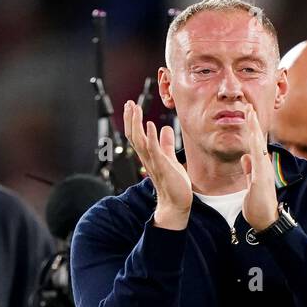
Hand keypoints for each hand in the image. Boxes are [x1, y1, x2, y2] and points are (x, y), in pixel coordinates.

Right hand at [123, 100, 191, 228]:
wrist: (177, 203)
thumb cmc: (174, 184)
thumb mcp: (170, 159)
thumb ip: (165, 144)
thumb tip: (165, 129)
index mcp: (148, 156)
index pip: (136, 135)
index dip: (133, 121)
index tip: (132, 106)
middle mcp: (147, 158)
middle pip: (134, 136)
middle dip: (131, 119)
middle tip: (129, 103)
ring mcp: (154, 162)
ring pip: (139, 141)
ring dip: (136, 124)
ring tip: (136, 108)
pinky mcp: (162, 167)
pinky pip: (153, 150)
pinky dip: (150, 137)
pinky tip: (149, 124)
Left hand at [240, 104, 278, 231]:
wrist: (266, 221)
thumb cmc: (258, 205)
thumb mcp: (250, 184)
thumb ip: (249, 170)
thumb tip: (245, 157)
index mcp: (260, 167)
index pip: (254, 144)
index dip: (250, 128)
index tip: (247, 114)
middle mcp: (264, 166)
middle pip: (257, 140)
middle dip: (252, 122)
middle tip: (247, 105)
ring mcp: (264, 171)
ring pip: (258, 145)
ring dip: (254, 129)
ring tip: (250, 114)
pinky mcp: (262, 178)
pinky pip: (258, 159)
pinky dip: (256, 146)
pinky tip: (253, 136)